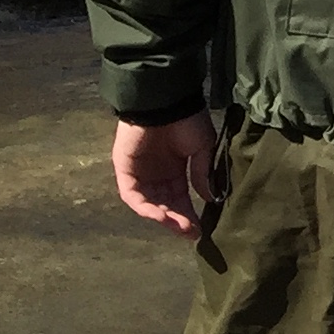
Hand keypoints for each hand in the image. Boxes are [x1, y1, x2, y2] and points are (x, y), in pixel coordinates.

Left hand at [112, 114, 219, 238]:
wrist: (165, 101)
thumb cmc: (186, 120)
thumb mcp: (203, 148)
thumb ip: (201, 174)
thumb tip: (208, 198)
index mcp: (174, 170)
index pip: (179, 198)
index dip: (189, 215)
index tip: (200, 230)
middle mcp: (155, 175)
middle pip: (164, 205)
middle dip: (177, 221)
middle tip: (191, 232)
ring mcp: (139, 173)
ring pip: (148, 204)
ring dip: (163, 217)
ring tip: (179, 226)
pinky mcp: (125, 170)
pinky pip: (132, 195)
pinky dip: (144, 207)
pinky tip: (160, 216)